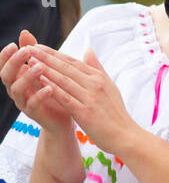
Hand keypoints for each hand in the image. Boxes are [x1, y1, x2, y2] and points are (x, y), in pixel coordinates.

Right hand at [0, 31, 74, 132]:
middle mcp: (16, 89)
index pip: (4, 65)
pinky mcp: (33, 113)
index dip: (5, 55)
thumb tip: (24, 32)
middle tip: (26, 51)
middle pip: (6, 75)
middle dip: (14, 62)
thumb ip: (34, 52)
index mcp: (17, 77)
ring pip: (17, 89)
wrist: (62, 116)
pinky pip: (33, 104)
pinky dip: (40, 95)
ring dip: (27, 77)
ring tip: (40, 67)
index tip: (14, 44)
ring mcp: (23, 101)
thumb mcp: (43, 69)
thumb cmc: (52, 89)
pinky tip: (50, 87)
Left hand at [23, 45, 142, 155]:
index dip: (54, 53)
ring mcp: (89, 97)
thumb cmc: (115, 112)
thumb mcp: (110, 86)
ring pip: (63, 80)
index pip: (72, 62)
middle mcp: (95, 84)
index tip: (38, 46)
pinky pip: (64, 97)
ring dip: (44, 69)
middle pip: (66, 67)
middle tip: (29, 48)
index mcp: (99, 77)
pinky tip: (39, 82)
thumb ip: (97, 68)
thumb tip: (88, 50)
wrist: (125, 135)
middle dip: (46, 57)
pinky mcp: (84, 111)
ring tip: (29, 62)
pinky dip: (51, 88)